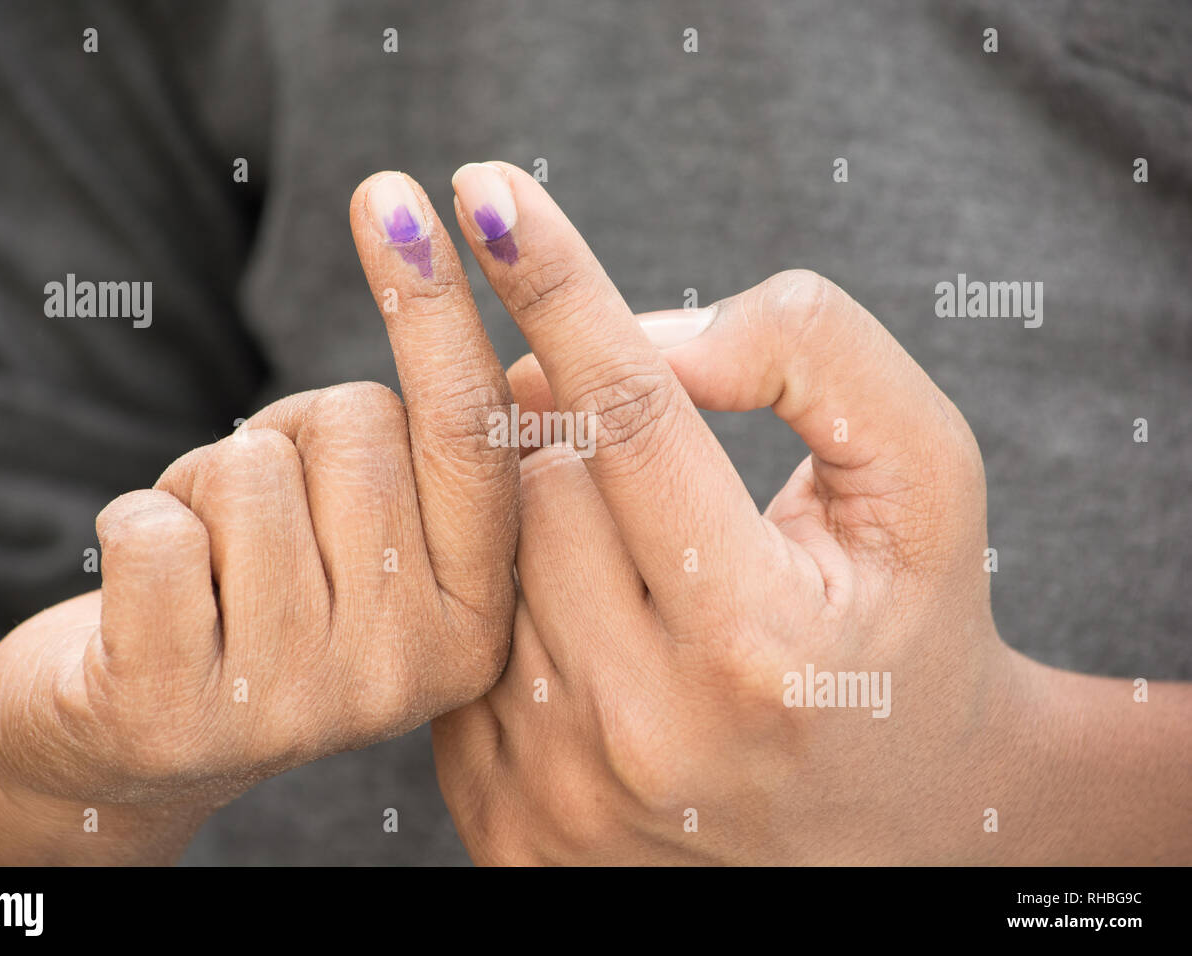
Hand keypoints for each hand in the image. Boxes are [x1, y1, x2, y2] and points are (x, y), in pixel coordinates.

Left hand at [0, 172, 518, 862]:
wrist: (146, 734)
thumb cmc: (275, 595)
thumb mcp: (387, 532)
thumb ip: (450, 459)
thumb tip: (531, 355)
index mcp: (479, 617)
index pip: (474, 433)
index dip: (438, 308)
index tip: (401, 194)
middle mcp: (409, 672)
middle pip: (356, 425)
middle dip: (292, 431)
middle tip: (273, 516)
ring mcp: (297, 701)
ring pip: (248, 467)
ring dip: (209, 484)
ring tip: (215, 564)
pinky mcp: (177, 712)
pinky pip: (151, 523)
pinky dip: (136, 518)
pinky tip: (153, 598)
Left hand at [432, 162, 1191, 864]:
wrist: (886, 824)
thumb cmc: (907, 626)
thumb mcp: (924, 480)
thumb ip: (816, 361)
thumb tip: (657, 334)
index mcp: (757, 644)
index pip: (630, 418)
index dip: (558, 286)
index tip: (485, 191)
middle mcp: (646, 730)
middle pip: (539, 482)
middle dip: (566, 414)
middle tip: (614, 422)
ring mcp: (561, 787)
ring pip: (485, 558)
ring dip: (534, 502)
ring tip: (620, 528)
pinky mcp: (505, 817)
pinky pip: (461, 643)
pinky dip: (507, 594)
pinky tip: (584, 614)